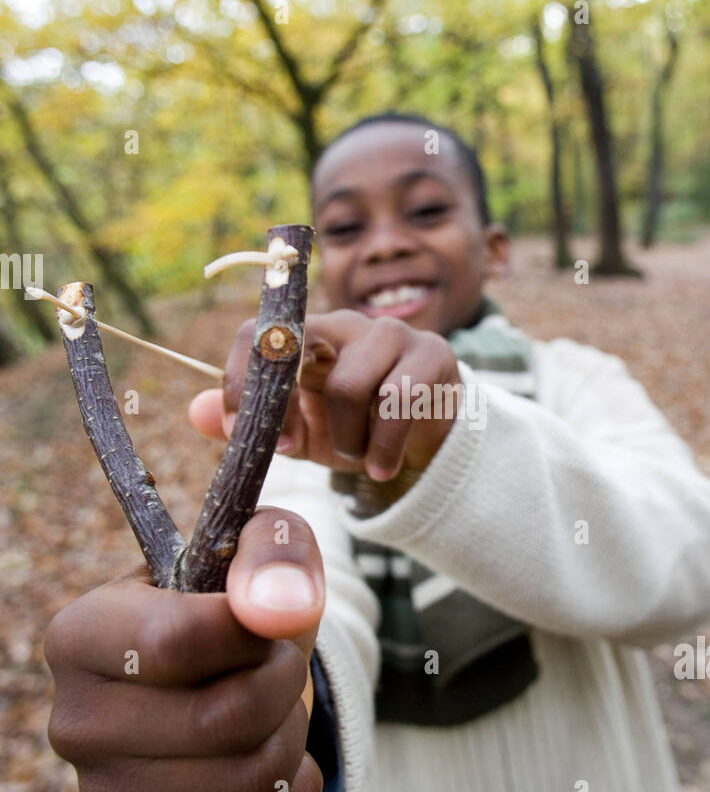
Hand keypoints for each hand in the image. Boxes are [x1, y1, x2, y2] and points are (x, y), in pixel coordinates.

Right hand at [44, 510, 324, 791]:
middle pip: (223, 720)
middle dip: (284, 687)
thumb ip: (274, 555)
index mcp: (79, 635)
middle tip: (279, 668)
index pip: (179, 643)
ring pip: (246, 779)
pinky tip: (287, 769)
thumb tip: (279, 609)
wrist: (226, 673)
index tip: (266, 623)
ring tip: (275, 712)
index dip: (254, 635)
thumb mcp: (260, 550)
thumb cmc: (235, 604)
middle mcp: (74, 721)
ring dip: (292, 739)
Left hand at [189, 310, 462, 481]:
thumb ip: (253, 423)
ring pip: (350, 385)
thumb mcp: (299, 433)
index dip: (242, 380)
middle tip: (293, 452)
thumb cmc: (356, 429)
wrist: (427, 443)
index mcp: (307, 336)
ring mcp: (392, 334)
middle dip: (289, 415)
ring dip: (347, 439)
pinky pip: (399, 400)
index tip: (243, 432)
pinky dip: (383, 447)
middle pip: (300, 351)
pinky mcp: (433, 355)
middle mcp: (346, 324)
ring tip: (356, 458)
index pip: (258, 332)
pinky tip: (382, 468)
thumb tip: (195, 412)